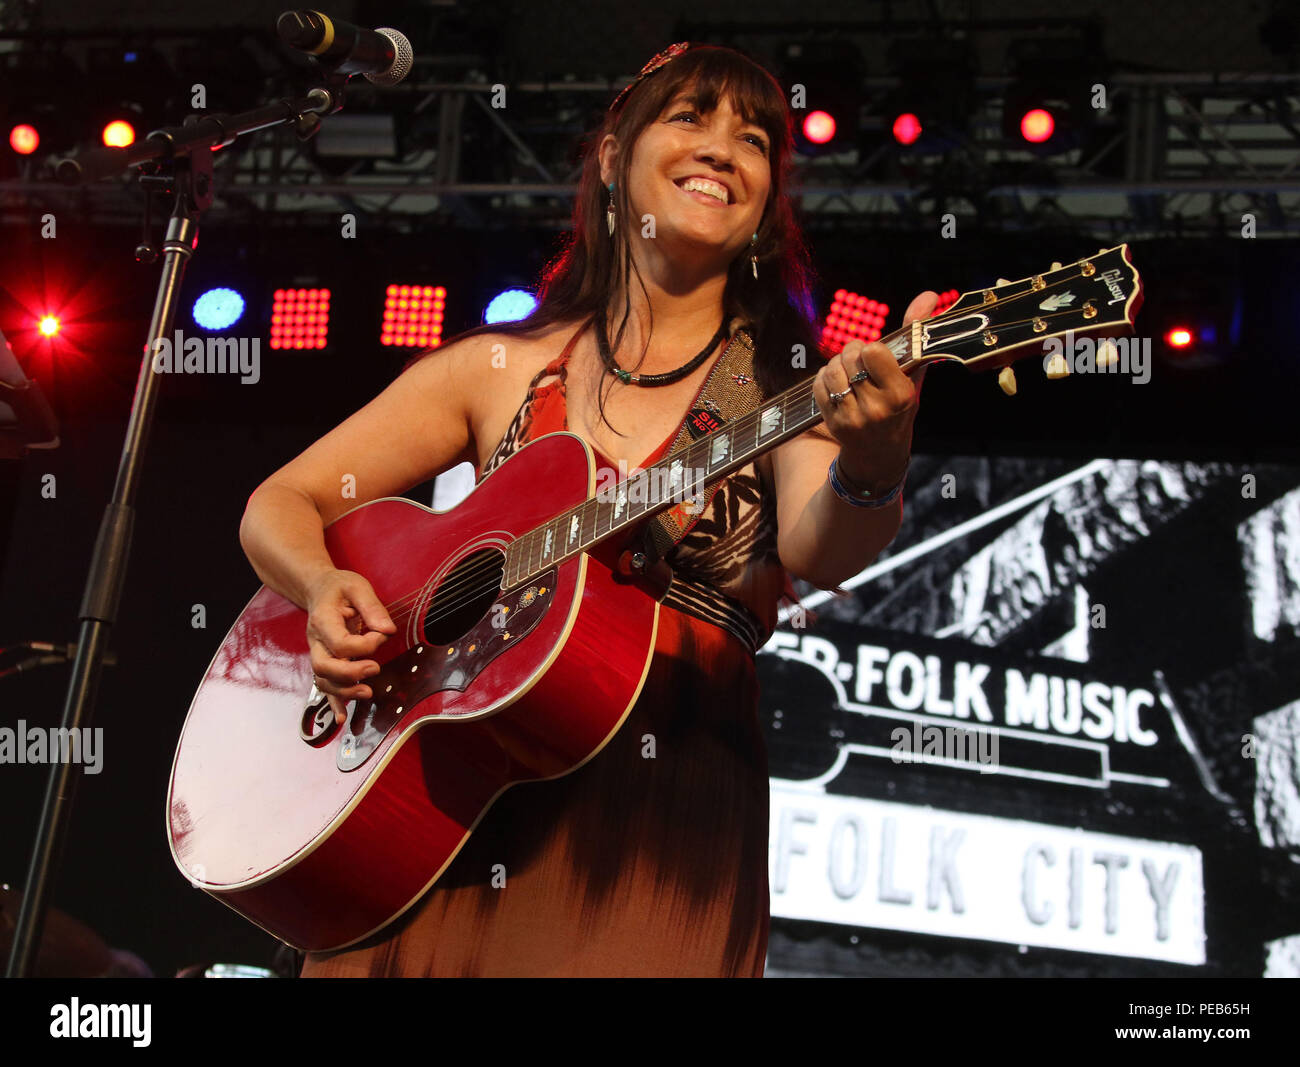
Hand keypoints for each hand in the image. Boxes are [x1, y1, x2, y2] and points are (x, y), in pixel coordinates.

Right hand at [304, 569, 397, 725]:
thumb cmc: (339, 588)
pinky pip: (324, 687)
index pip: (341, 642)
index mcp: (323, 620)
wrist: (318, 589)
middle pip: (324, 667)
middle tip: (374, 669)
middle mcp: (316, 641)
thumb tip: (387, 630)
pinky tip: (342, 718)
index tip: (381, 634)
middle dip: (349, 673)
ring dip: (344, 692)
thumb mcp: (357, 586)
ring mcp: (318, 653)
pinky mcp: (324, 662)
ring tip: (367, 693)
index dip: (365, 644)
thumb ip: (372, 607)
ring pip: (323, 681)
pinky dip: (333, 704)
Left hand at [812, 290, 937, 491]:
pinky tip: (838, 385)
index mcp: (901, 394)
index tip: (876, 356)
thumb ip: (917, 335)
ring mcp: (852, 417)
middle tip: (860, 362)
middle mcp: (877, 408)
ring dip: (837, 365)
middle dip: (853, 353)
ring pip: (832, 370)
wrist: (880, 455)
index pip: (873, 351)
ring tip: (849, 373)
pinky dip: (825, 379)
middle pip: (850, 356)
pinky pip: (818, 385)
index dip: (871, 348)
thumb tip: (929, 295)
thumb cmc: (900, 409)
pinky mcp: (833, 423)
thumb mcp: (914, 377)